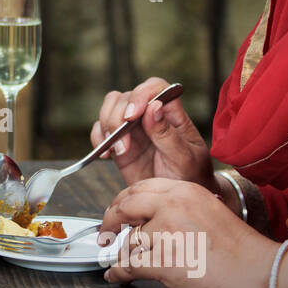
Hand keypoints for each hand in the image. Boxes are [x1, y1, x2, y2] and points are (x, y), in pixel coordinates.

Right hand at [91, 76, 214, 188]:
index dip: (141, 94)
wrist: (175, 200)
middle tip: (123, 143)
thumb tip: (153, 106)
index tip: (133, 115)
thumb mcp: (184, 159)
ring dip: (107, 126)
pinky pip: (100, 130)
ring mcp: (133, 128)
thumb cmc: (189, 177)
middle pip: (126, 96)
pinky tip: (106, 155)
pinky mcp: (118, 142)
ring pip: (110, 107)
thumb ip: (167, 134)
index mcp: (171, 114)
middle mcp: (150, 116)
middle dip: (119, 116)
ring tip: (117, 150)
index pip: (155, 87)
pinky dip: (97, 138)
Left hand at [98, 178, 276, 287]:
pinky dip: (118, 274)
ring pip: (128, 241)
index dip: (122, 202)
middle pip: (124, 207)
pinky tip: (116, 276)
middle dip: (110, 221)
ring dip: (122, 254)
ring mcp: (165, 233)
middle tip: (105, 232)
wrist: (258, 274)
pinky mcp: (162, 261)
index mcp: (185, 190)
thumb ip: (179, 207)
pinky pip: (128, 266)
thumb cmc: (239, 249)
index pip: (140, 188)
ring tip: (119, 261)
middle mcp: (173, 206)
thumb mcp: (209, 210)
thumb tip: (149, 216)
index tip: (116, 212)